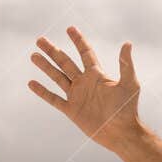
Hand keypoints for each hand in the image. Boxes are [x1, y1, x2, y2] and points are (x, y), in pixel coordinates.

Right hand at [27, 26, 141, 150]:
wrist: (121, 133)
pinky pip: (54, 99)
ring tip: (33, 55)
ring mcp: (77, 96)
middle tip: (39, 39)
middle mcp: (85, 83)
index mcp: (97, 75)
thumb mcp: (129, 84)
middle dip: (53, 51)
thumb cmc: (127, 109)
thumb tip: (127, 43)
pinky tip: (31, 83)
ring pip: (57, 77)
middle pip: (66, 63)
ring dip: (45, 66)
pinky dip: (43, 92)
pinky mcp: (72, 110)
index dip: (78, 41)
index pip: (85, 53)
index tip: (70, 28)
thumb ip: (126, 64)